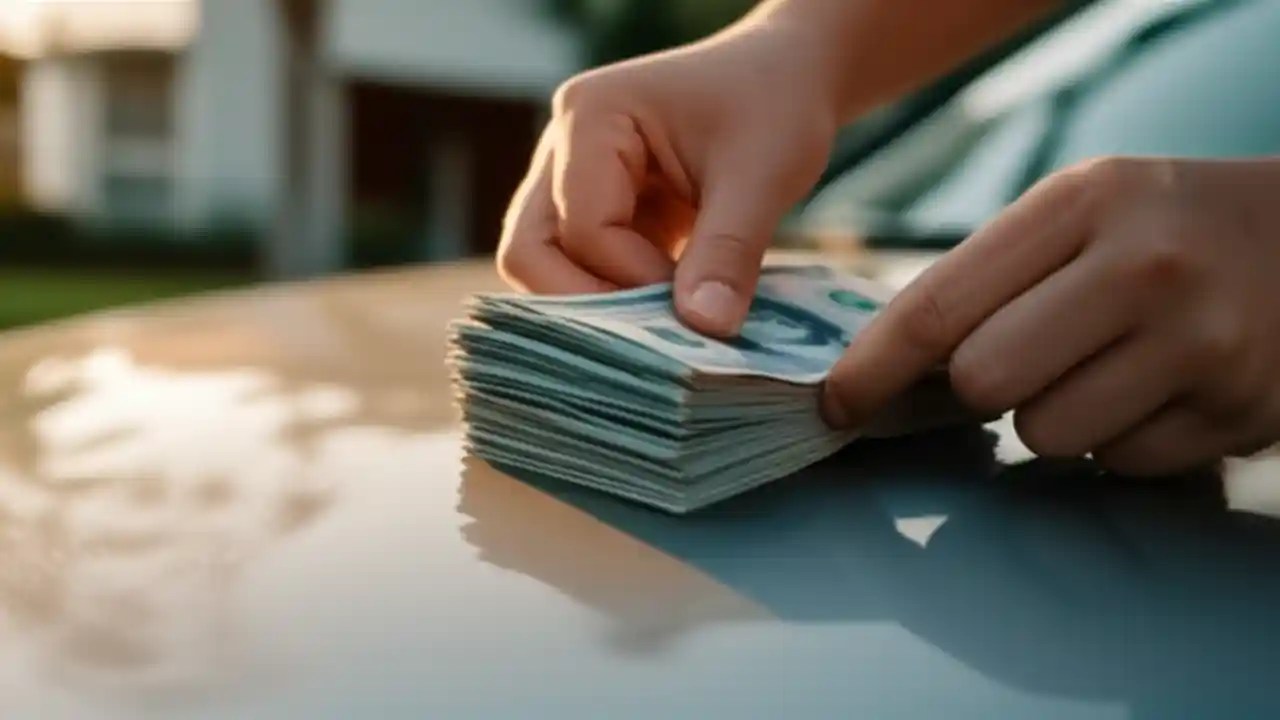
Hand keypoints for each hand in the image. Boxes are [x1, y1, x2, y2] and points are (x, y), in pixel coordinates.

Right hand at [497, 20, 838, 336]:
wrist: (788, 73)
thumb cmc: (774, 104)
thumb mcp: (762, 176)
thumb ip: (728, 253)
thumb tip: (706, 329)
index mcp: (590, 116)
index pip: (582, 228)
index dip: (633, 278)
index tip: (695, 300)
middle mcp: (561, 146)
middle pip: (529, 251)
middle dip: (587, 304)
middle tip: (657, 334)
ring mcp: (569, 178)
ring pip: (544, 264)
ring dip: (600, 301)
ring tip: (667, 318)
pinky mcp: (593, 208)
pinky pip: (578, 267)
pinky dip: (616, 295)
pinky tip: (669, 307)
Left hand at [822, 157, 1279, 473]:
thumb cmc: (1164, 228)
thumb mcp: (1080, 212)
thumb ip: (989, 277)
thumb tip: (884, 364)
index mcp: (1082, 203)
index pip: (938, 304)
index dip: (872, 365)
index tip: (836, 402)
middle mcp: (1141, 267)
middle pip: (982, 381)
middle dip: (978, 389)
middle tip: (1020, 359)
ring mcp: (1197, 343)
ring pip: (1046, 434)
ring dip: (1051, 416)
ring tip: (1102, 366)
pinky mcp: (1236, 411)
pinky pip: (1117, 462)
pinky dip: (1116, 439)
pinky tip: (1154, 389)